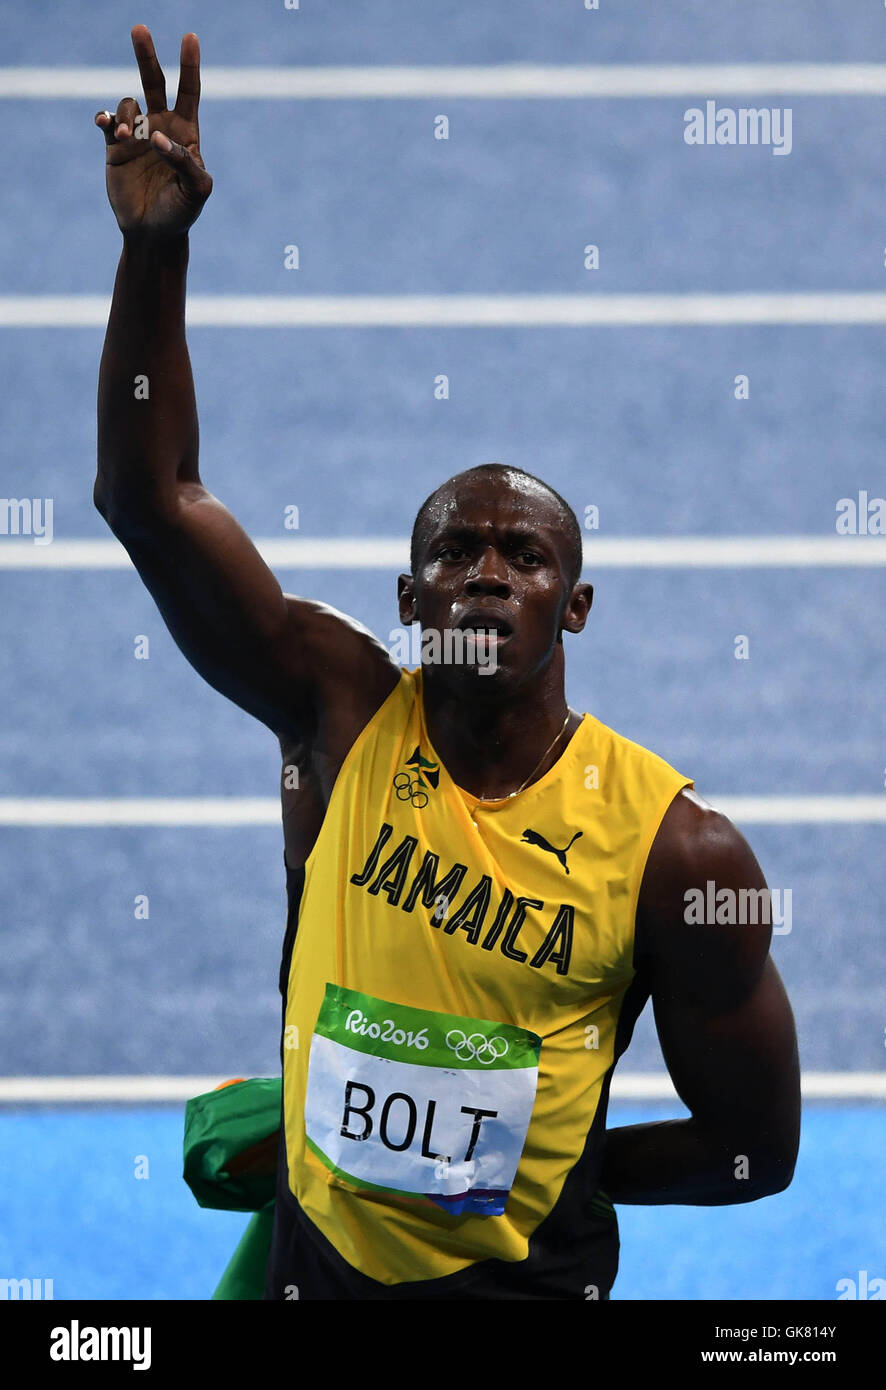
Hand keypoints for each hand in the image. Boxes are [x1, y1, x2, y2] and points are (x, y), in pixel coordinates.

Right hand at [95, 25, 212, 238]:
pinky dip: (105, 118)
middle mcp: (160, 127)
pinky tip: (106, 123)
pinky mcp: (114, 146)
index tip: (189, 37)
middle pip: (154, 82)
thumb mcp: (196, 190)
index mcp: (185, 132)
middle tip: (139, 29)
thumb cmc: (180, 212)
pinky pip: (107, 121)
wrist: (152, 233)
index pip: (189, 92)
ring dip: (127, 114)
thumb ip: (184, 162)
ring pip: (128, 103)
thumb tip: (158, 138)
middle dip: (147, 56)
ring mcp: (136, 135)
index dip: (189, 65)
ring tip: (126, 137)